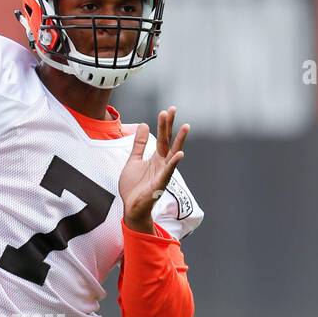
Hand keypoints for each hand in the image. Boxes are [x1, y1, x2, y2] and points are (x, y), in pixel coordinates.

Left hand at [119, 106, 189, 232]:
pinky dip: (173, 164)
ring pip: (173, 154)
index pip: (162, 137)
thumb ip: (139, 145)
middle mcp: (162, 164)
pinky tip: (180, 155)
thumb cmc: (134, 187)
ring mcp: (163, 173)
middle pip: (168, 141)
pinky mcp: (160, 184)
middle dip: (170, 126)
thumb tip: (144, 125)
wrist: (131, 207)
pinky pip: (168, 172)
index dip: (164, 124)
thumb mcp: (134, 161)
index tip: (166, 110)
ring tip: (186, 127)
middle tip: (173, 109)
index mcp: (156, 158)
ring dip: (180, 141)